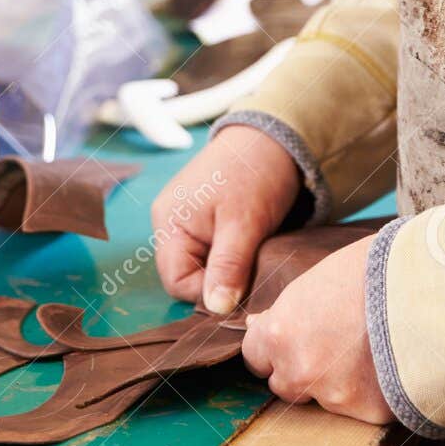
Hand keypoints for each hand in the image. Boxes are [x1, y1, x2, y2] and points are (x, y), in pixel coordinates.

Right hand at [151, 125, 300, 314]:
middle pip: (186, 275)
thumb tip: (217, 310)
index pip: (176, 282)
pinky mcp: (204, 218)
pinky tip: (250, 247)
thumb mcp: (245, 223)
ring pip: (201, 265)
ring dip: (227, 269)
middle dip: (218, 281)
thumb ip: (228, 267)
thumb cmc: (256, 173)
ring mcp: (186, 219)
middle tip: (251, 271)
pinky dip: (230, 256)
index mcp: (169, 222)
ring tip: (252, 255)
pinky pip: (210, 251)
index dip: (207, 294)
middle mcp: (170, 222)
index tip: (242, 289)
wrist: (274, 135)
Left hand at [242, 235, 391, 422]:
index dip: (274, 346)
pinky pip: (362, 409)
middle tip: (334, 344)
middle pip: (285, 384)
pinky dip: (372, 394)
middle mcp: (300, 370)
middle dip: (302, 369)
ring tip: (367, 352)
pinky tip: (389, 366)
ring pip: (324, 399)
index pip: (255, 356)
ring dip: (337, 384)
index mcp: (280, 333)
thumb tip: (258, 325)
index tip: (292, 338)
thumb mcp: (317, 280)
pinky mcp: (369, 413)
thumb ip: (286, 311)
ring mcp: (334, 397)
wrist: (425, 287)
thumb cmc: (370, 268)